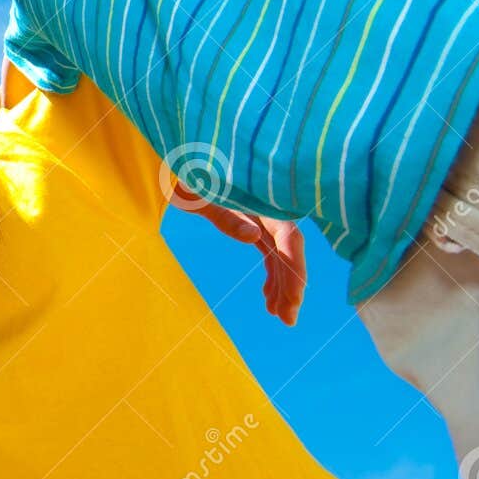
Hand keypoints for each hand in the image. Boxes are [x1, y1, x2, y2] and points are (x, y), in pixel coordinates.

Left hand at [171, 181, 306, 325]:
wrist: (183, 157)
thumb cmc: (190, 173)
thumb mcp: (200, 194)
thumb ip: (226, 214)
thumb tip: (254, 237)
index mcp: (261, 200)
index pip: (288, 236)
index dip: (294, 268)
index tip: (294, 297)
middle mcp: (268, 209)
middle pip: (288, 251)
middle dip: (291, 286)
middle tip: (288, 320)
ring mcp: (263, 217)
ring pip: (281, 256)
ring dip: (283, 287)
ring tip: (280, 317)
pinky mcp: (255, 223)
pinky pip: (269, 252)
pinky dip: (271, 276)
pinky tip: (268, 298)